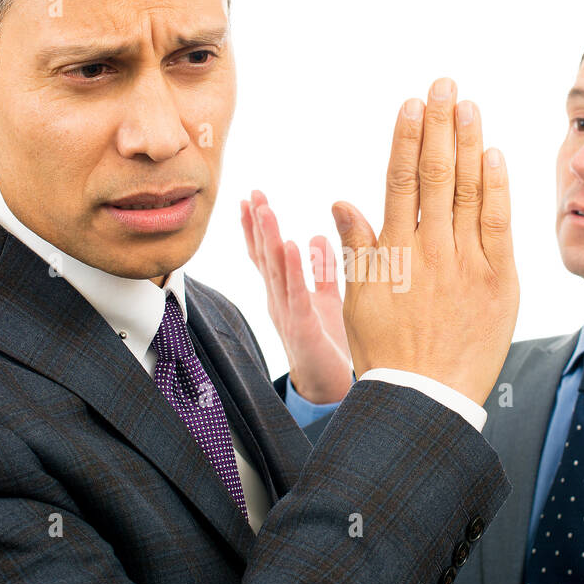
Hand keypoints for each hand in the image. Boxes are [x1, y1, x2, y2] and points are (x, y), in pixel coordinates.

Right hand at [239, 189, 353, 403]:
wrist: (331, 389)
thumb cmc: (329, 345)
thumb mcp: (327, 299)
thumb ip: (322, 270)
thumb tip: (318, 235)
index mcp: (284, 294)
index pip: (267, 254)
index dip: (257, 227)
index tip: (251, 198)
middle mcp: (280, 301)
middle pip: (266, 257)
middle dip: (258, 225)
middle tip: (253, 194)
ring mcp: (289, 314)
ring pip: (277, 271)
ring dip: (270, 238)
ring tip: (265, 210)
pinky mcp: (304, 328)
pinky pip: (297, 294)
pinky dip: (294, 270)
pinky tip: (291, 246)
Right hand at [331, 77, 518, 407]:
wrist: (425, 399)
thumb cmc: (386, 353)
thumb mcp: (359, 300)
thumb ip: (356, 247)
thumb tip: (342, 201)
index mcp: (392, 251)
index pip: (400, 180)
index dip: (408, 138)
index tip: (413, 104)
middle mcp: (429, 249)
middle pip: (436, 174)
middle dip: (440, 124)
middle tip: (445, 83)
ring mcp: (467, 263)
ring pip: (468, 191)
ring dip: (468, 144)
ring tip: (469, 105)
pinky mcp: (500, 282)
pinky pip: (499, 226)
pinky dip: (497, 188)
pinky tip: (494, 154)